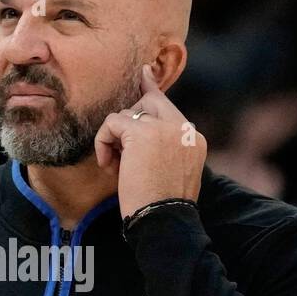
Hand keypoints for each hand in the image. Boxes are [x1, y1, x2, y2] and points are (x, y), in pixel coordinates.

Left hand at [95, 66, 206, 218]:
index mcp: (193, 139)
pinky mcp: (142, 133)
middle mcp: (183, 128)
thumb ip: (163, 148)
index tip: (143, 74)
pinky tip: (108, 165)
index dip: (151, 91)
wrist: (164, 221)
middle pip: (149, 101)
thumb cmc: (162, 207)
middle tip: (116, 149)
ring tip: (117, 169)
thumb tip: (134, 132)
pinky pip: (112, 123)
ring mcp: (165, 128)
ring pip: (128, 115)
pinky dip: (103, 142)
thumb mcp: (171, 174)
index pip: (169, 107)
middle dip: (128, 121)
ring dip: (115, 141)